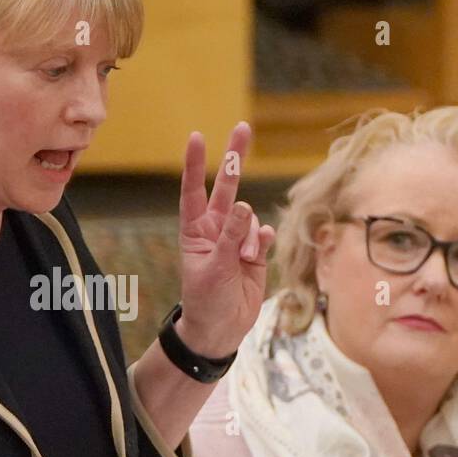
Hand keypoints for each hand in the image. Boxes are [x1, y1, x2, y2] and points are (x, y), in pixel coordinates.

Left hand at [176, 122, 275, 357]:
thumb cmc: (206, 300)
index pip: (193, 191)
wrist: (220, 329)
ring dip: (250, 236)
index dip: (196, 165)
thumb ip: (231, 237)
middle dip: (235, 158)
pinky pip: (264, 234)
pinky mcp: (255, 252)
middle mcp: (215, 229)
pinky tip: (257, 254)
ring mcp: (236, 239)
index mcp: (195, 230)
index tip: (197, 137)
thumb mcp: (215, 268)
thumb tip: (243, 205)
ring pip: (251, 218)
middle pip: (227, 186)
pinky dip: (263, 241)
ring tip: (244, 261)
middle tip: (242, 127)